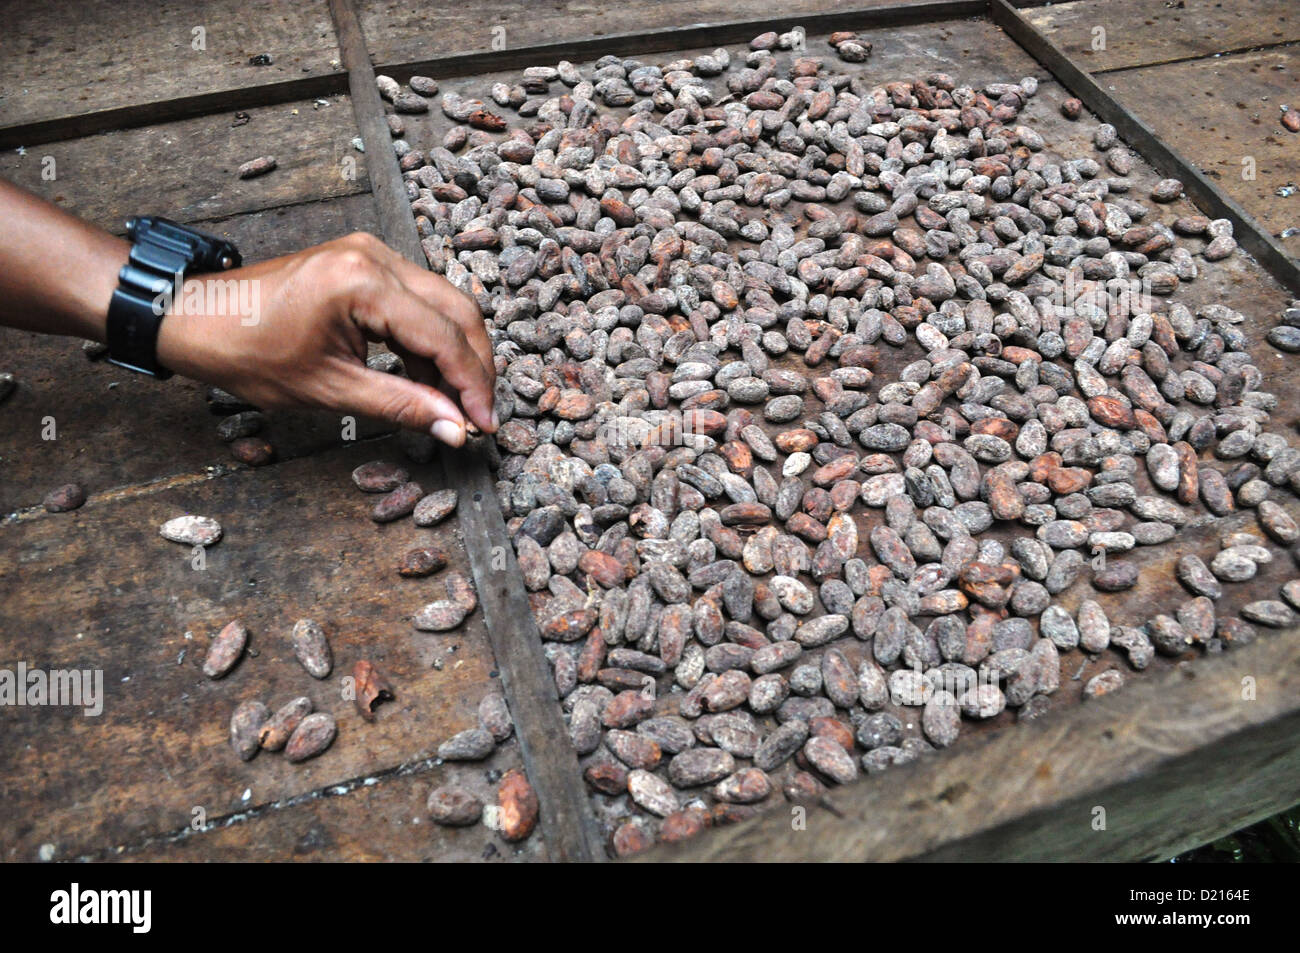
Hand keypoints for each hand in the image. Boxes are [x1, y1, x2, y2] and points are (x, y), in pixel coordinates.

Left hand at [155, 232, 496, 446]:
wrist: (194, 318)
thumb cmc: (247, 351)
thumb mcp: (329, 389)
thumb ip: (401, 406)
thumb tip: (454, 428)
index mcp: (363, 282)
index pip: (443, 336)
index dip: (472, 384)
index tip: (485, 424)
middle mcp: (374, 255)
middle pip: (456, 310)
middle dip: (474, 366)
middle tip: (480, 414)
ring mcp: (370, 254)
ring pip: (441, 304)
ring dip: (453, 354)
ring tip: (452, 404)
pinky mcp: (363, 263)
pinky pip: (415, 301)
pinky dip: (426, 341)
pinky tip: (424, 379)